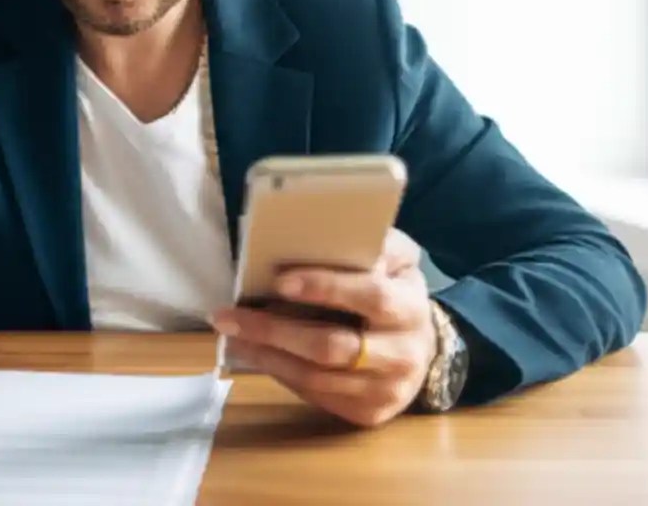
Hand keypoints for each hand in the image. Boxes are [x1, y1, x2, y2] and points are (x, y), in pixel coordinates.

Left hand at [211, 229, 436, 426]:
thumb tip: (325, 234)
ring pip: (316, 378)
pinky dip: (280, 372)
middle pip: (332, 347)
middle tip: (227, 316)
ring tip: (231, 335)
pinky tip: (256, 353)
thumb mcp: (396, 260)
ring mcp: (386, 389)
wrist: (420, 348)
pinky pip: (315, 395)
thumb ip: (373, 245)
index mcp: (411, 308)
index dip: (325, 287)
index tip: (279, 281)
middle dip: (274, 330)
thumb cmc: (394, 291)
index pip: (370, 296)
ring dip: (267, 355)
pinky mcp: (368, 413)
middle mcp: (404, 354)